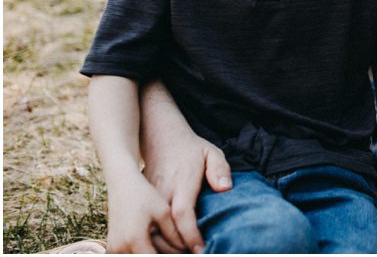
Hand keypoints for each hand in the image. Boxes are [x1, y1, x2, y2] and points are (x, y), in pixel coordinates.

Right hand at [106, 172, 184, 252]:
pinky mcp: (113, 246)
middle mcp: (120, 248)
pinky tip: (159, 246)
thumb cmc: (144, 194)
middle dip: (166, 255)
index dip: (175, 256)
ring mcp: (114, 248)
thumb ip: (175, 234)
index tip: (189, 252)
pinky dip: (146, 252)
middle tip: (184, 250)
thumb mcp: (163, 212)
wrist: (121, 184)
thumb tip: (192, 249)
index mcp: (134, 240)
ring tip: (174, 248)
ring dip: (156, 254)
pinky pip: (132, 254)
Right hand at [142, 132, 231, 252]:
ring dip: (165, 249)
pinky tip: (167, 250)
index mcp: (180, 184)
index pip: (182, 214)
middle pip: (164, 229)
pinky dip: (154, 243)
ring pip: (151, 233)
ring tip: (183, 255)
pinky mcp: (143, 204)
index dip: (191, 235)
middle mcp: (161, 194)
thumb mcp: (211, 152)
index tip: (201, 249)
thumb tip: (225, 188)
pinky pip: (145, 230)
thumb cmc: (191, 149)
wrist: (159, 138)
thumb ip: (220, 169)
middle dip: (178, 249)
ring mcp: (149, 201)